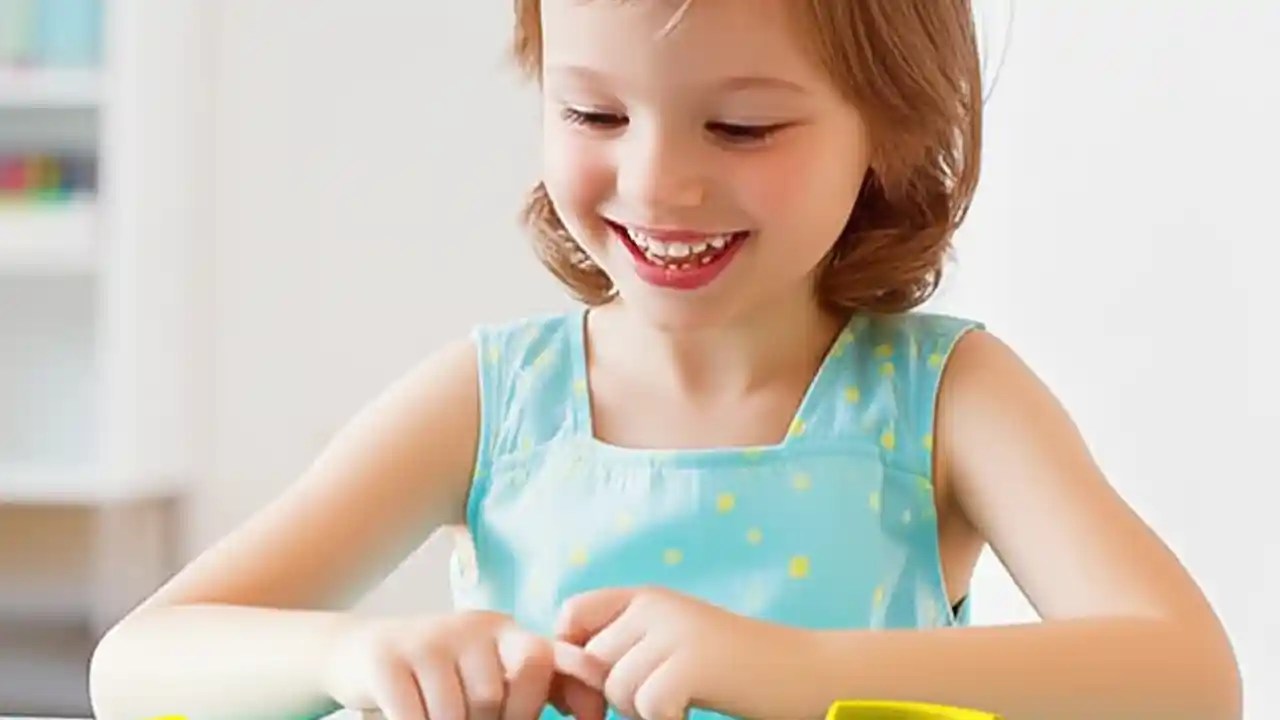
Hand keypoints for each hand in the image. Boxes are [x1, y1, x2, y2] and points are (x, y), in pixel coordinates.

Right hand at [323, 610, 607, 719]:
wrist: (356, 653)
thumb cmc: (436, 676)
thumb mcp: (486, 672)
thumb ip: (534, 684)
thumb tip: (589, 708)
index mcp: (503, 631)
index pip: (542, 656)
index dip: (568, 685)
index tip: (590, 717)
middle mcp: (469, 627)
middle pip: (495, 696)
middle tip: (470, 717)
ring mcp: (427, 639)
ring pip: (457, 712)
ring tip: (436, 714)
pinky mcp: (387, 658)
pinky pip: (416, 716)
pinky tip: (408, 715)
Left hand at [556, 587, 812, 719]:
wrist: (804, 672)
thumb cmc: (735, 669)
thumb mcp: (674, 641)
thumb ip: (626, 644)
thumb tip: (566, 674)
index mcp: (648, 596)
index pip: (571, 613)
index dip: (572, 655)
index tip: (595, 688)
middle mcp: (657, 605)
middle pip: (593, 660)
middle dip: (610, 695)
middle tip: (654, 704)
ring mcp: (676, 632)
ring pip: (617, 687)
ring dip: (641, 711)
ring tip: (679, 705)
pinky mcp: (694, 664)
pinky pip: (649, 706)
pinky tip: (689, 715)